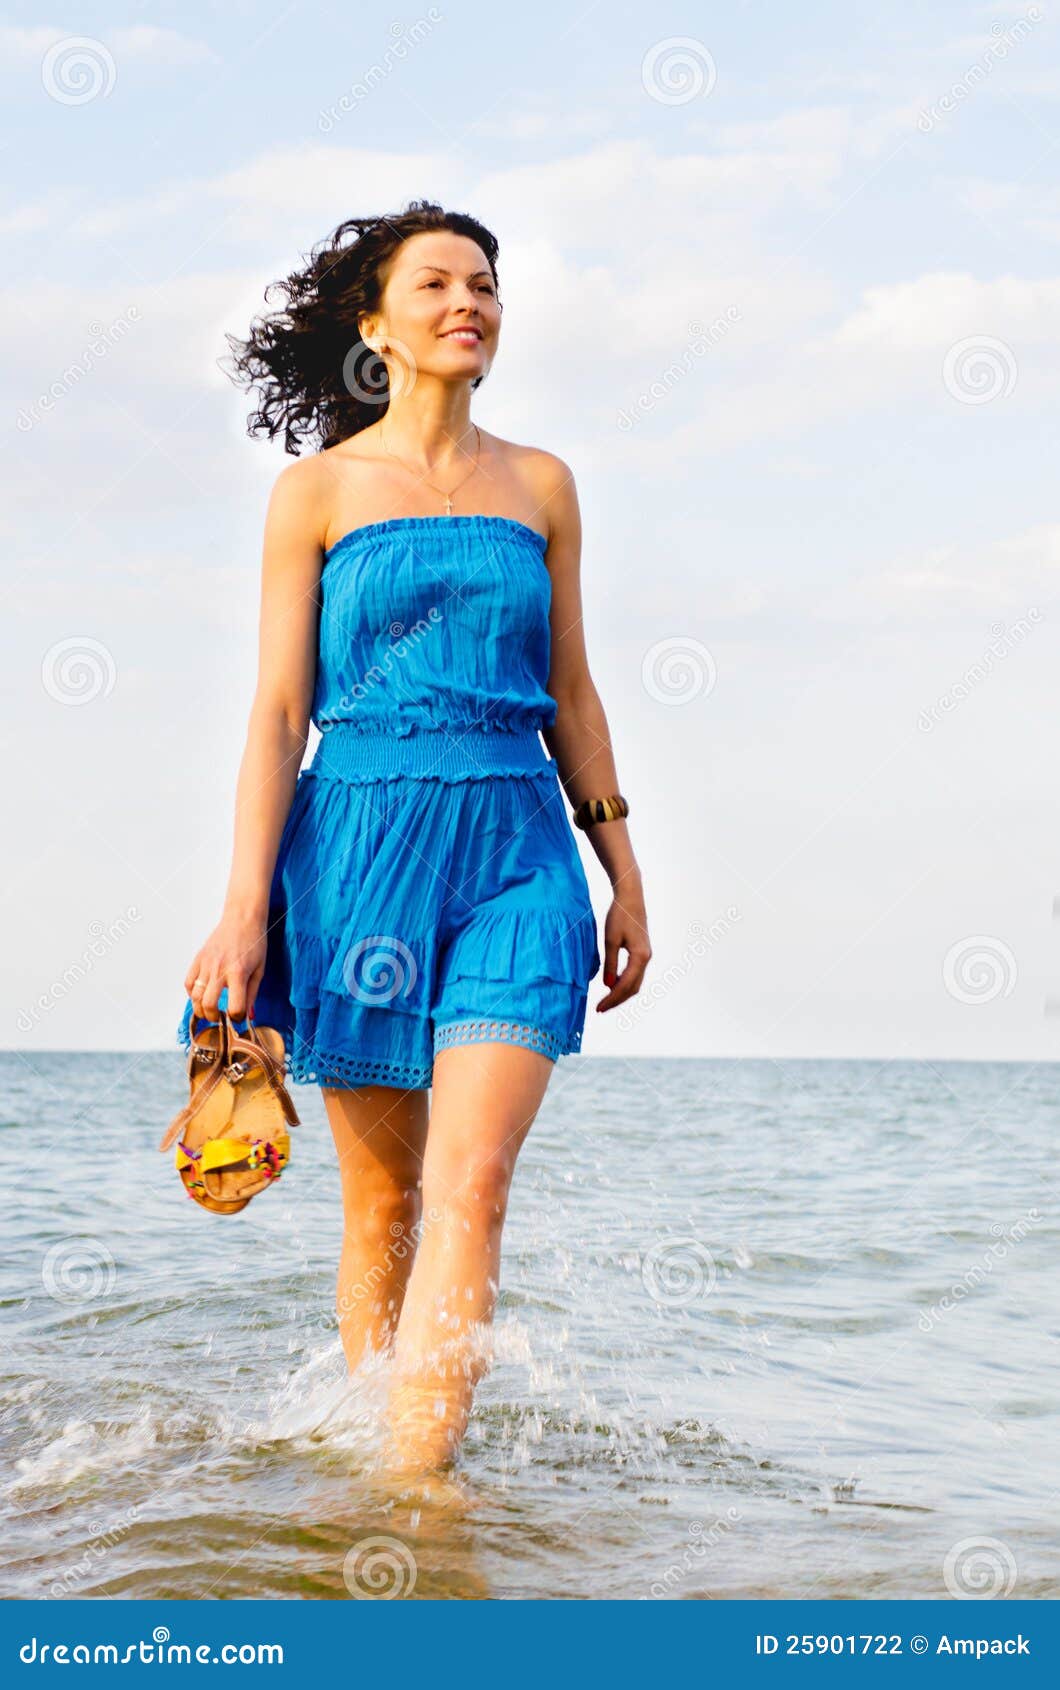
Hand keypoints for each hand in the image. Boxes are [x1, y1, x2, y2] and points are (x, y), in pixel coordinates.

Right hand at [185, 910, 266, 1023]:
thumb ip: (252, 994)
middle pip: (208, 1004)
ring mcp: (206, 964)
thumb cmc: (254, 943)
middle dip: (213, 1017)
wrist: (242, 920)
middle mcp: (219, 969)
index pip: (234, 1007)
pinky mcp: (198, 959)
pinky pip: (189, 983)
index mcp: (238, 973)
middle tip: (220, 1018)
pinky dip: (192, 994)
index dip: (237, 1018)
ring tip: (210, 1010)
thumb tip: (248, 1015)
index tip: (239, 1017)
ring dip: (200, 1008)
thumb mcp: (259, 970)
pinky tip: (201, 995)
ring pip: (195, 996)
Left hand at [595, 872, 650, 1012]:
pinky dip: (624, 983)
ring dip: (621, 993)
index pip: (625, 985)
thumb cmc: (618, 916)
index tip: (599, 1008)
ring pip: (635, 982)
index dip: (612, 998)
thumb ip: (610, 964)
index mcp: (640, 957)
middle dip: (617, 1000)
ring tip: (605, 1000)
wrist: (631, 898)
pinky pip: (635, 974)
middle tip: (600, 1008)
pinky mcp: (643, 951)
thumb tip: (607, 985)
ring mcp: (646, 955)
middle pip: (633, 988)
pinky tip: (612, 984)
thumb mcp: (610, 940)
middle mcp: (647, 958)